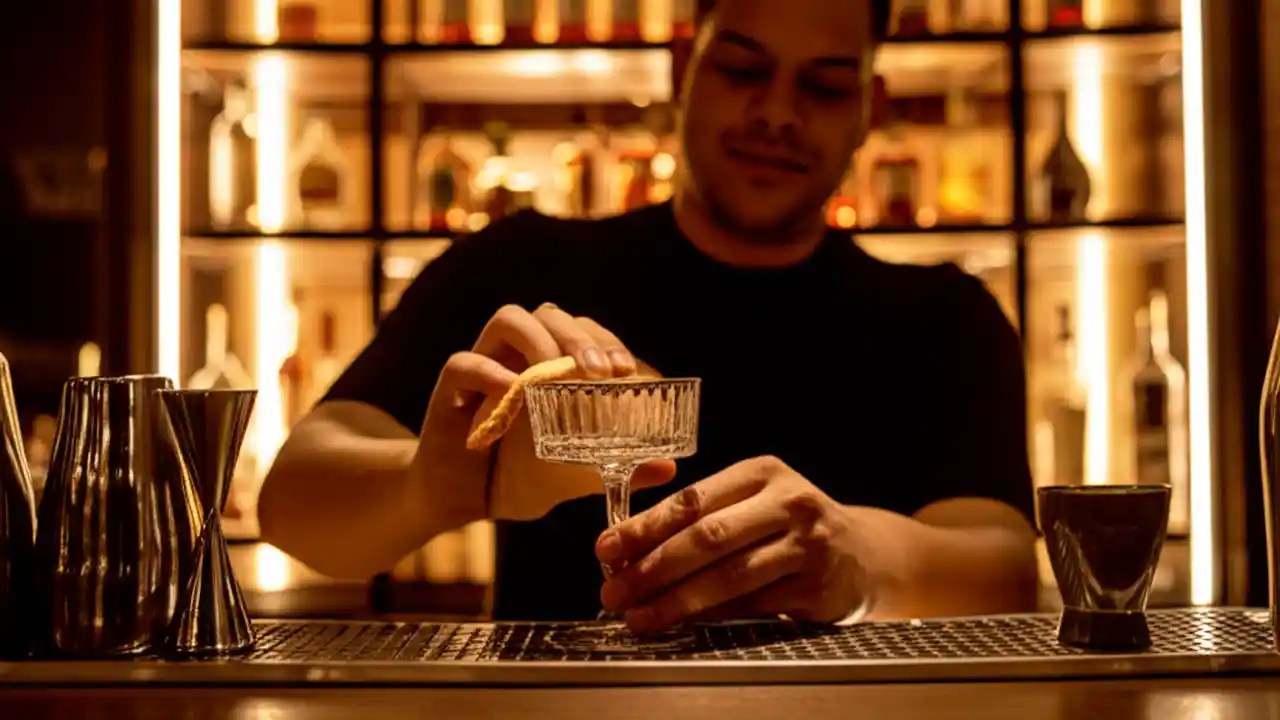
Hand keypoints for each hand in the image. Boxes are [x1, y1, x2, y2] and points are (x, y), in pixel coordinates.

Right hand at [413, 303, 675, 525]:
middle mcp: (518, 353)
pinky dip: (490, 372)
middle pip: (549, 314)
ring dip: (541, 341)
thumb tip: (668, 468)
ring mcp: (483, 364)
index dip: (606, 340)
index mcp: (550, 363)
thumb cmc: (520, 478)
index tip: (626, 370)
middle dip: (580, 337)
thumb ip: (616, 469)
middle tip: (600, 372)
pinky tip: (512, 394)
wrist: (464, 501)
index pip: (581, 329)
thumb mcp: (575, 475)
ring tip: (558, 377)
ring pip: (509, 318)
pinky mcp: (450, 389)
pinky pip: (464, 362)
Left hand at [595, 456, 873, 633]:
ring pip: (728, 577)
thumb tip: (627, 546)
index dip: (644, 526)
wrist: (861, 554)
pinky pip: (751, 606)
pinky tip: (681, 624)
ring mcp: (806, 546)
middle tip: (614, 590)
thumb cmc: (788, 525)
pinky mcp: (815, 587)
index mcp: (762, 472)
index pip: (692, 500)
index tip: (606, 548)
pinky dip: (711, 617)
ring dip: (676, 601)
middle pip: (707, 537)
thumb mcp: (753, 499)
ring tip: (639, 615)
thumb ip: (701, 512)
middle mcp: (789, 502)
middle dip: (652, 567)